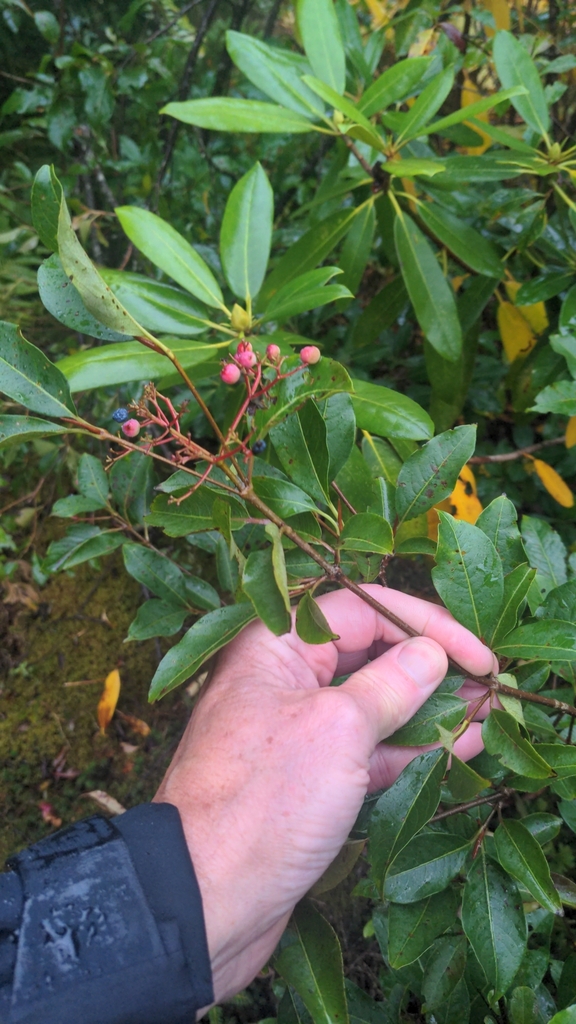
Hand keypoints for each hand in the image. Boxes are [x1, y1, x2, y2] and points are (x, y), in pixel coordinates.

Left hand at [154, 585, 495, 1006]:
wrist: (204, 901)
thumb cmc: (262, 800)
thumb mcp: (337, 728)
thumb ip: (391, 686)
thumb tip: (429, 654)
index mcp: (275, 646)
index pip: (362, 610)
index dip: (425, 625)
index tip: (477, 653)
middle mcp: (283, 680)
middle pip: (368, 654)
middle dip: (428, 665)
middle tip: (486, 681)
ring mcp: (296, 733)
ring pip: (372, 706)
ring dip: (428, 707)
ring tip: (484, 710)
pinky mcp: (307, 781)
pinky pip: (366, 751)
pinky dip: (409, 748)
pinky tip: (456, 744)